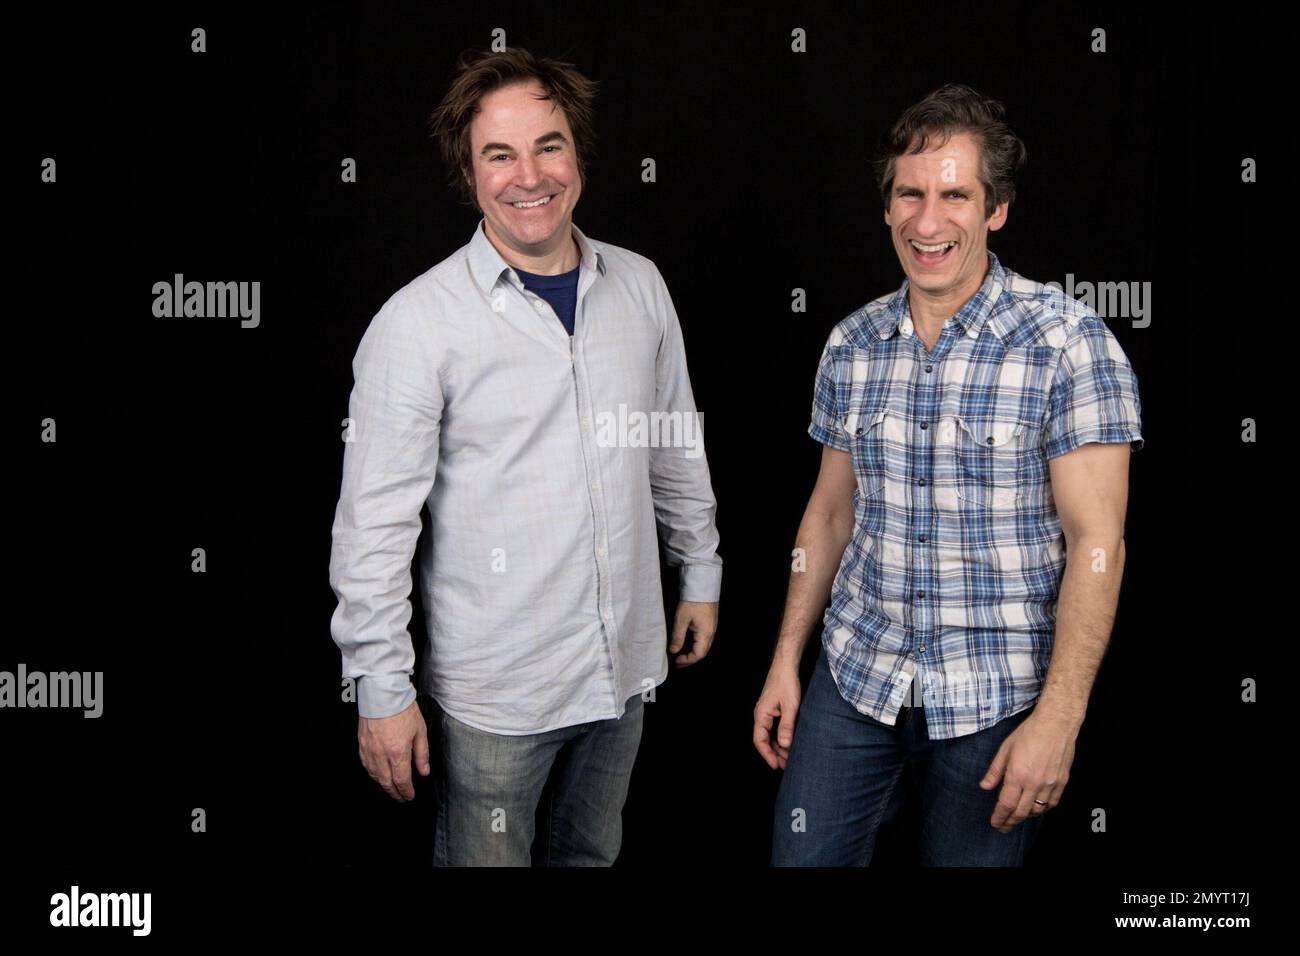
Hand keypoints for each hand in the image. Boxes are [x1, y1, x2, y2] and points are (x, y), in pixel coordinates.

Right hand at [357, 699, 429, 801]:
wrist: (383, 694)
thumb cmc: (403, 709)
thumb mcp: (420, 731)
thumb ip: (422, 754)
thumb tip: (424, 772)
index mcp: (398, 752)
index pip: (402, 781)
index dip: (406, 791)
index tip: (410, 796)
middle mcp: (382, 755)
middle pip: (387, 783)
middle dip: (395, 793)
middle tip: (401, 798)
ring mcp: (369, 750)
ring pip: (375, 776)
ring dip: (384, 785)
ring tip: (391, 789)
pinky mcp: (361, 745)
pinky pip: (367, 766)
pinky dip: (373, 774)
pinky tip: (378, 775)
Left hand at [668, 600, 717, 665]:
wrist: (702, 586)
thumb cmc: (692, 601)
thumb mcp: (681, 620)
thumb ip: (678, 637)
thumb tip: (673, 651)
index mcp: (706, 634)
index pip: (698, 654)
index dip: (687, 660)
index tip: (676, 661)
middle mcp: (711, 632)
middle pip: (702, 652)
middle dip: (690, 659)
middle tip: (678, 662)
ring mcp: (711, 627)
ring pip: (703, 645)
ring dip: (692, 652)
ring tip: (680, 654)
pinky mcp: (708, 622)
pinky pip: (703, 638)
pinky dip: (694, 644)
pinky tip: (686, 643)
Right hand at [753, 662, 801, 769]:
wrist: (786, 665)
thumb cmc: (786, 682)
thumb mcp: (790, 706)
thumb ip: (786, 726)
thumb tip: (785, 745)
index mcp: (761, 714)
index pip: (759, 740)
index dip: (767, 754)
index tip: (776, 765)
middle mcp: (761, 714)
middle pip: (764, 739)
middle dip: (774, 753)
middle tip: (786, 765)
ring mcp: (767, 712)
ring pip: (769, 734)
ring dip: (778, 746)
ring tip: (789, 756)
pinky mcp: (773, 709)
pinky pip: (774, 727)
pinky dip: (780, 736)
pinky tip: (789, 742)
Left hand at [979, 709, 1077, 831]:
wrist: (1056, 724)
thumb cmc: (1029, 732)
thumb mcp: (1005, 748)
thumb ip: (995, 770)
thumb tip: (984, 786)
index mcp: (1017, 775)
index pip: (1006, 804)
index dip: (999, 817)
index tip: (995, 823)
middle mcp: (1034, 783)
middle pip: (1021, 812)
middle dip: (1010, 822)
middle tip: (1003, 827)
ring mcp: (1050, 784)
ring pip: (1037, 810)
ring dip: (1025, 817)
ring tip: (1017, 817)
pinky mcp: (1062, 782)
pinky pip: (1052, 803)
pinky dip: (1042, 809)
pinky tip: (1036, 808)